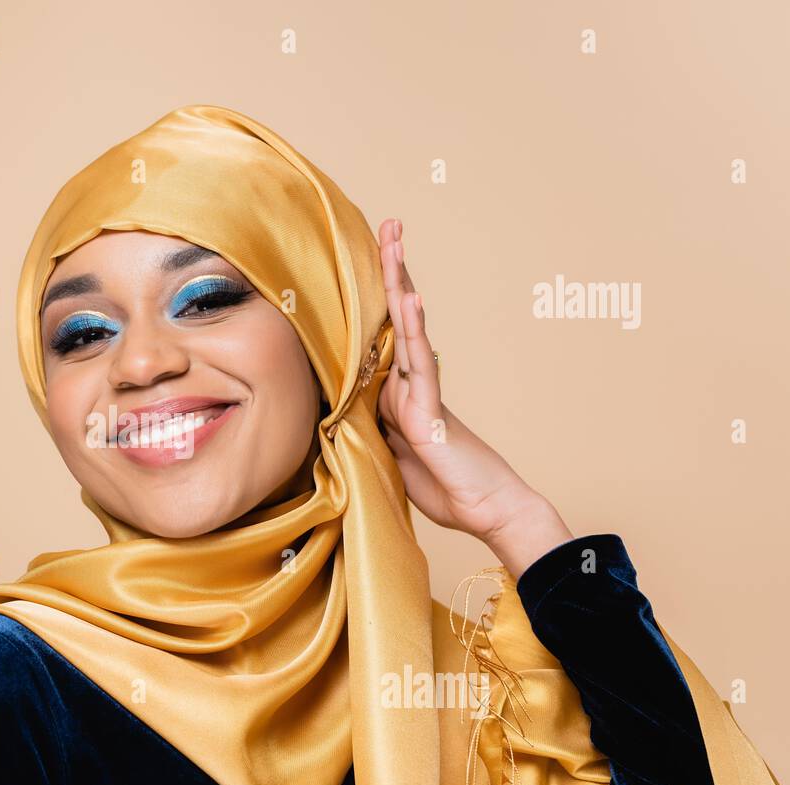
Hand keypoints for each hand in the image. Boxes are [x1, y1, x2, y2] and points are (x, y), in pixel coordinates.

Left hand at [374, 218, 573, 578]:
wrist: (487, 509)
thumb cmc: (445, 486)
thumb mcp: (391, 455)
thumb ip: (375, 427)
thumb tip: (348, 408)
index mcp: (400, 392)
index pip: (382, 338)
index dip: (374, 301)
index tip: (367, 261)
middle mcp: (413, 382)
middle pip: (395, 318)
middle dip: (389, 271)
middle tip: (388, 225)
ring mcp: (423, 390)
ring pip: (405, 327)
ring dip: (399, 281)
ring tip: (394, 237)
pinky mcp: (431, 408)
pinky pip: (420, 363)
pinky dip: (414, 329)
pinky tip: (411, 297)